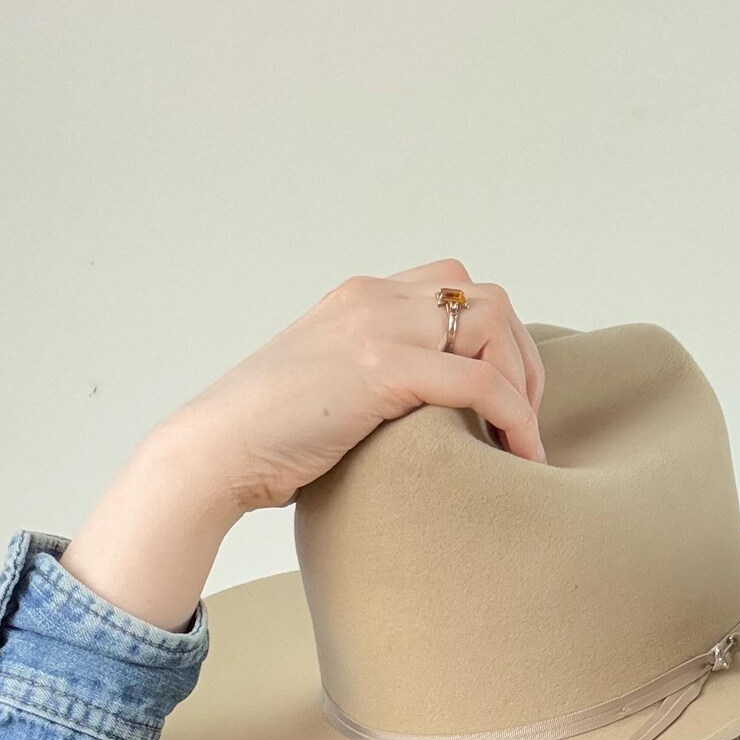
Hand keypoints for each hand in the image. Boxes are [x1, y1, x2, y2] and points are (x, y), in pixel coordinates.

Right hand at [165, 258, 547, 516]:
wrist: (214, 452)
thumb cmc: (263, 442)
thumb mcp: (327, 392)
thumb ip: (370, 383)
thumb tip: (414, 420)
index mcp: (360, 300)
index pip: (454, 284)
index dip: (494, 337)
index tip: (503, 396)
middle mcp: (374, 300)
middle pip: (487, 298)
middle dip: (522, 359)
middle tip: (525, 421)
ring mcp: (378, 328)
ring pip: (493, 328)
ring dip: (524, 386)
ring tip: (524, 441)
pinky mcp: (383, 369)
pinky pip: (480, 380)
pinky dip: (514, 417)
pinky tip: (520, 454)